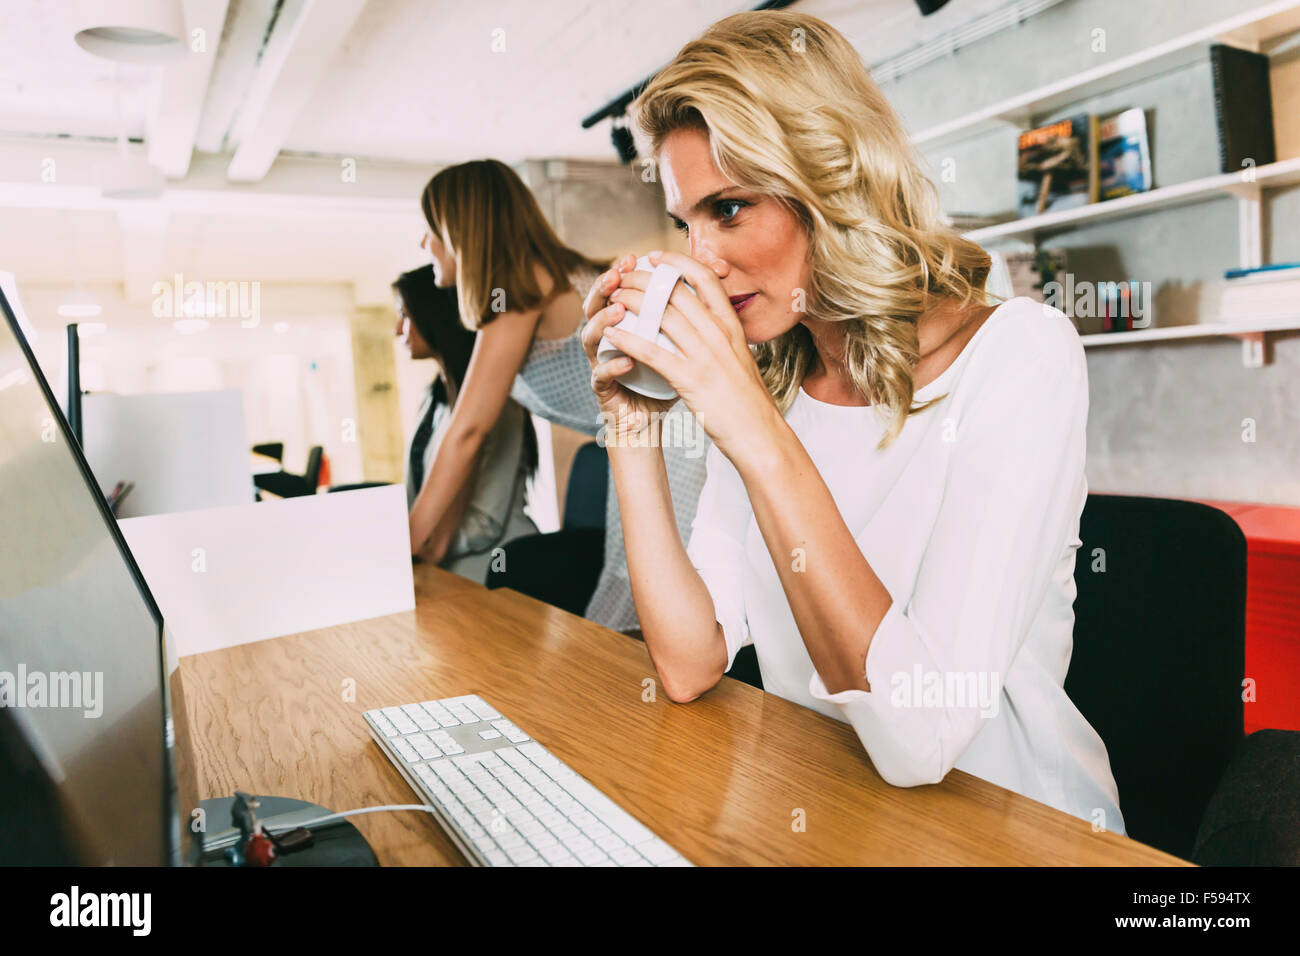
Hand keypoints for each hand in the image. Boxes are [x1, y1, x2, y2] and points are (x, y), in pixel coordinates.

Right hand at [581, 252, 679, 444]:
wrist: (654, 421)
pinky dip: (612, 366)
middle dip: (605, 286)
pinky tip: (625, 361)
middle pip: (597, 304)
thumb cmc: (670, 376)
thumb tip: (721, 267)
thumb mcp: (686, 338)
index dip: (626, 270)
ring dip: (603, 320)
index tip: (641, 256)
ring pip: (590, 335)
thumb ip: (697, 305)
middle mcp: (608, 337)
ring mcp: (600, 362)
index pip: (620, 288)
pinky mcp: (603, 389)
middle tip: (618, 274)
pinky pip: (600, 375)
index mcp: (626, 321)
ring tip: (618, 311)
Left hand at [597, 250, 781, 463]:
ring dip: (632, 303)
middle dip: (644, 279)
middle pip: (676, 292)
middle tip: (623, 277)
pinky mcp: (691, 379)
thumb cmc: (747, 398)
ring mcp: (705, 355)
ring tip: (612, 300)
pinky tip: (612, 336)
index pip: (705, 279)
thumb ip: (723, 334)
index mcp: (731, 325)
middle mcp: (719, 334)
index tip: (655, 257)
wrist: (758, 431)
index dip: (677, 263)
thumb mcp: (740, 355)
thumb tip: (706, 317)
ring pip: (662, 316)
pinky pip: (652, 352)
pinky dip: (629, 340)